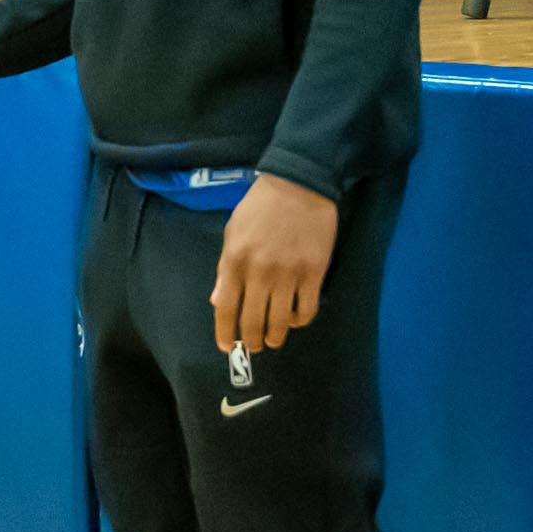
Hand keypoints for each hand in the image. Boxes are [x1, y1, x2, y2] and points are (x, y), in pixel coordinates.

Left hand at [213, 177, 338, 355]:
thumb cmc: (260, 207)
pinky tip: (294, 318)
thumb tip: (218, 301)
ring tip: (273, 339)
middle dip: (251, 342)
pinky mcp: (314, 273)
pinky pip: (306, 310)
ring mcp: (289, 274)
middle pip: (253, 322)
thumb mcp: (233, 232)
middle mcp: (260, 272)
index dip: (225, 333)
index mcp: (235, 260)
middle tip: (254, 347)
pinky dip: (299, 321)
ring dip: (275, 337)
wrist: (299, 184)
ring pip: (280, 322)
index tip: (227, 347)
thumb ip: (225, 269)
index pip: (225, 308)